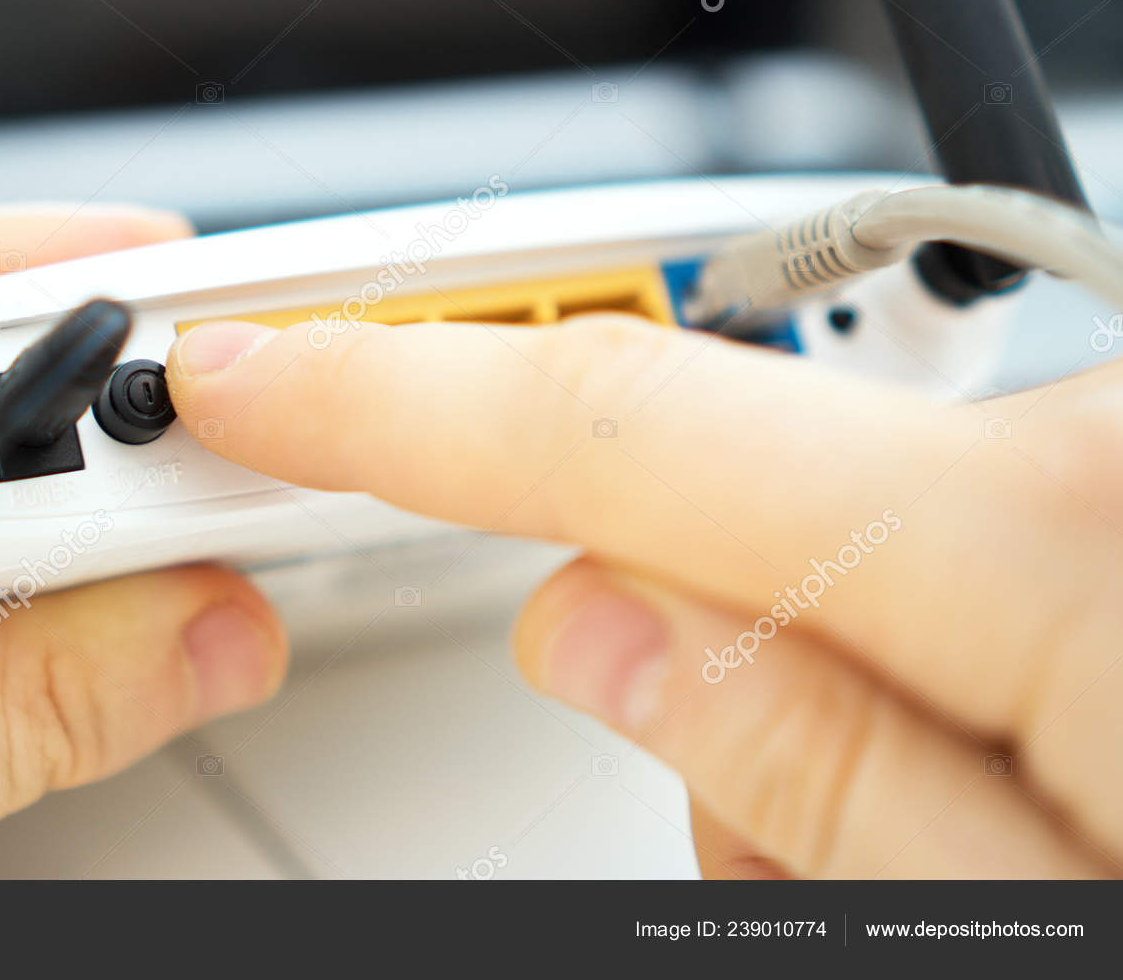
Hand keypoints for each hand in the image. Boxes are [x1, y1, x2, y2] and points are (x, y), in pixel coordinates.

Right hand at [167, 314, 1122, 877]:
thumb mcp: (1014, 923)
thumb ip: (808, 774)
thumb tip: (604, 630)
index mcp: (1063, 542)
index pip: (615, 416)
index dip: (394, 387)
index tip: (257, 371)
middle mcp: (1089, 447)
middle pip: (720, 488)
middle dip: (668, 637)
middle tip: (786, 840)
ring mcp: (1106, 453)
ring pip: (818, 536)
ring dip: (802, 691)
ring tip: (925, 852)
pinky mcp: (1106, 484)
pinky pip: (926, 539)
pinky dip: (898, 658)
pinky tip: (991, 782)